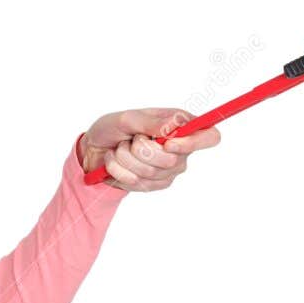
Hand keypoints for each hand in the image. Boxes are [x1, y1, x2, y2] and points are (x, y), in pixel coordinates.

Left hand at [79, 108, 220, 190]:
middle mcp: (180, 149)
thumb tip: (174, 125)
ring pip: (151, 172)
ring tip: (120, 149)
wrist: (94, 150)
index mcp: (181, 126)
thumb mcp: (127, 118)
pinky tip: (116, 162)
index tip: (168, 144)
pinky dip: (119, 170)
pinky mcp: (154, 185)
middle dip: (141, 150)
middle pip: (173, 160)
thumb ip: (150, 122)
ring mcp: (168, 170)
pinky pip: (137, 183)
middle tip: (131, 140)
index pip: (209, 136)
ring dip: (125, 158)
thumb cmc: (113, 128)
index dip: (193, 143)